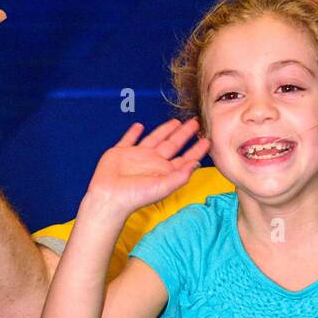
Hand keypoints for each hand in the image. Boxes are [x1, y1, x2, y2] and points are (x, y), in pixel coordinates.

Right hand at [83, 118, 210, 217]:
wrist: (110, 196)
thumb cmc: (136, 196)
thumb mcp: (163, 186)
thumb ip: (181, 175)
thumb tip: (197, 163)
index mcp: (164, 171)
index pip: (184, 158)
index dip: (196, 149)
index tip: (207, 140)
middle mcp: (153, 162)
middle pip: (172, 144)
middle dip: (184, 134)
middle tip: (195, 123)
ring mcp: (137, 156)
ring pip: (154, 138)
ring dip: (165, 130)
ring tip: (175, 122)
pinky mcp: (120, 152)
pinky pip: (128, 139)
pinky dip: (133, 133)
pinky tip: (139, 126)